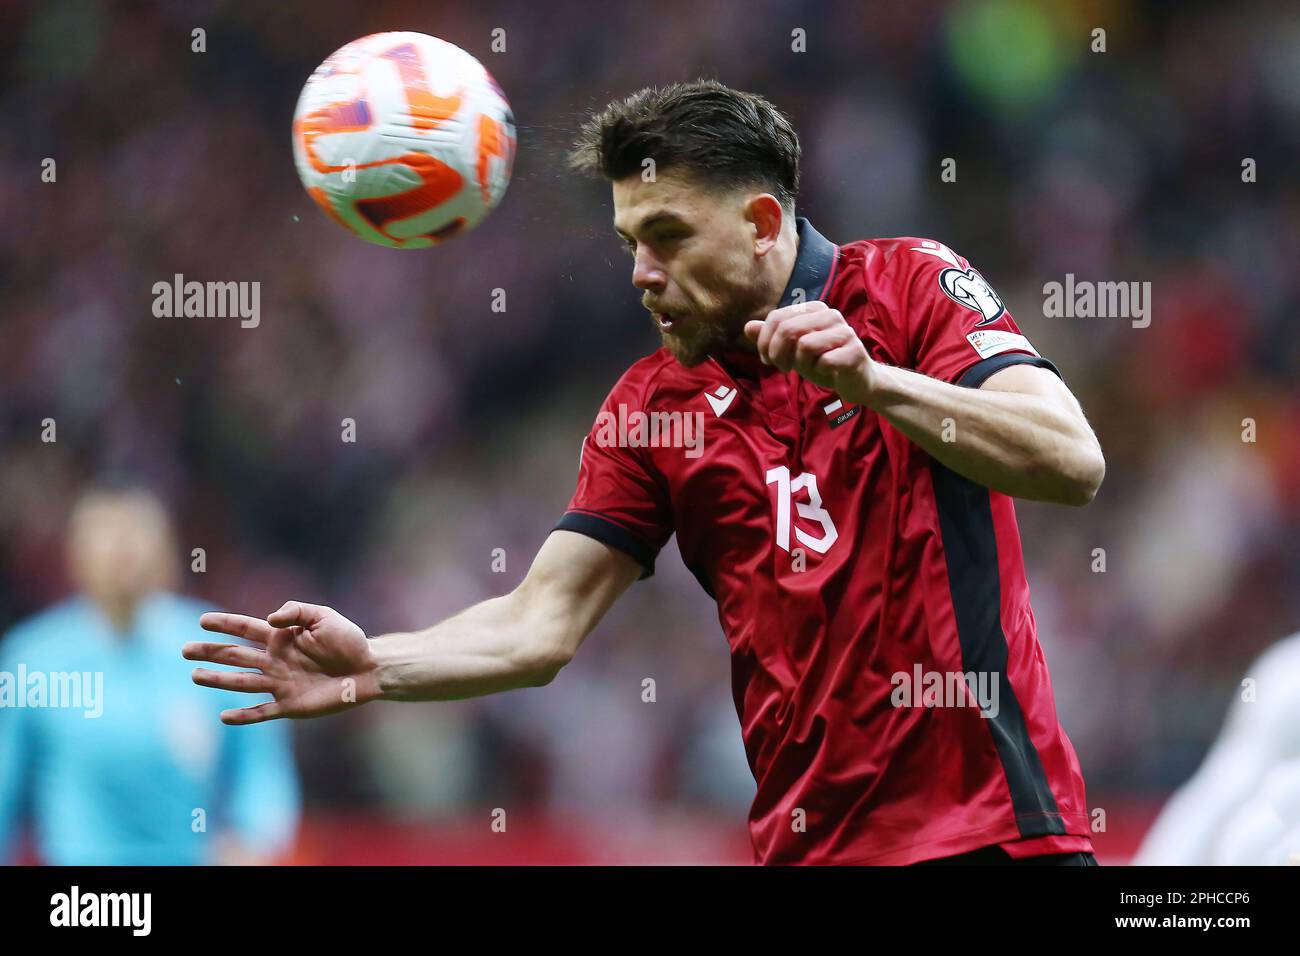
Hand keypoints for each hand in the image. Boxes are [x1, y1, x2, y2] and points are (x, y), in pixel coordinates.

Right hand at [184, 601, 377, 724]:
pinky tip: (224, 716)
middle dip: (210, 652)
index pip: (245, 629)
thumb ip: (296, 611)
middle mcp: (276, 661)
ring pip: (242, 682)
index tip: (201, 620)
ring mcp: (280, 684)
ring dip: (218, 680)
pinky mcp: (290, 705)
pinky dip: (244, 715)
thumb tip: (268, 618)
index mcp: (281, 638)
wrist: (368, 669)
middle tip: (184, 650)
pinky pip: (262, 711)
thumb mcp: (324, 616)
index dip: (224, 624)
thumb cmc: (349, 640)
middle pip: (235, 655)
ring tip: (195, 676)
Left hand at [744, 300, 874, 402]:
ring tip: (809, 368)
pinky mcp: (854, 352)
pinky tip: (826, 371)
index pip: (777, 317)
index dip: (764, 341)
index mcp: (814, 309)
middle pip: (788, 330)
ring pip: (805, 345)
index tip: (767, 359)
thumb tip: (747, 327)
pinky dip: (818, 371)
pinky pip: (824, 362)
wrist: (856, 380)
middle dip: (778, 354)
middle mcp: (830, 315)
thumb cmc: (822, 361)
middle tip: (782, 368)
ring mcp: (844, 332)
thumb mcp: (792, 349)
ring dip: (800, 364)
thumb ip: (771, 337)